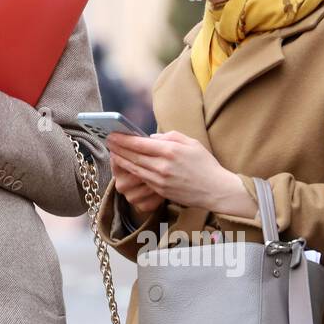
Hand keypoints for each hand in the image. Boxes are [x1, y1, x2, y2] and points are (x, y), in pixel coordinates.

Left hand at [107, 130, 252, 216]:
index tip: (112, 133)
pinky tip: (126, 165)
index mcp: (170, 151)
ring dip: (121, 160)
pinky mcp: (160, 190)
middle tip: (107, 140)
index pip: (140, 144)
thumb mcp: (191, 143)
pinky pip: (142, 178)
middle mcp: (163, 166)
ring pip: (134, 168)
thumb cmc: (205, 164)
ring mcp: (160, 180)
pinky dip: (132, 171)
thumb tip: (151, 138)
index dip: (123, 139)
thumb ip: (170, 136)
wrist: (216, 190)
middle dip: (118, 148)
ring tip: (113, 152)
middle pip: (133, 156)